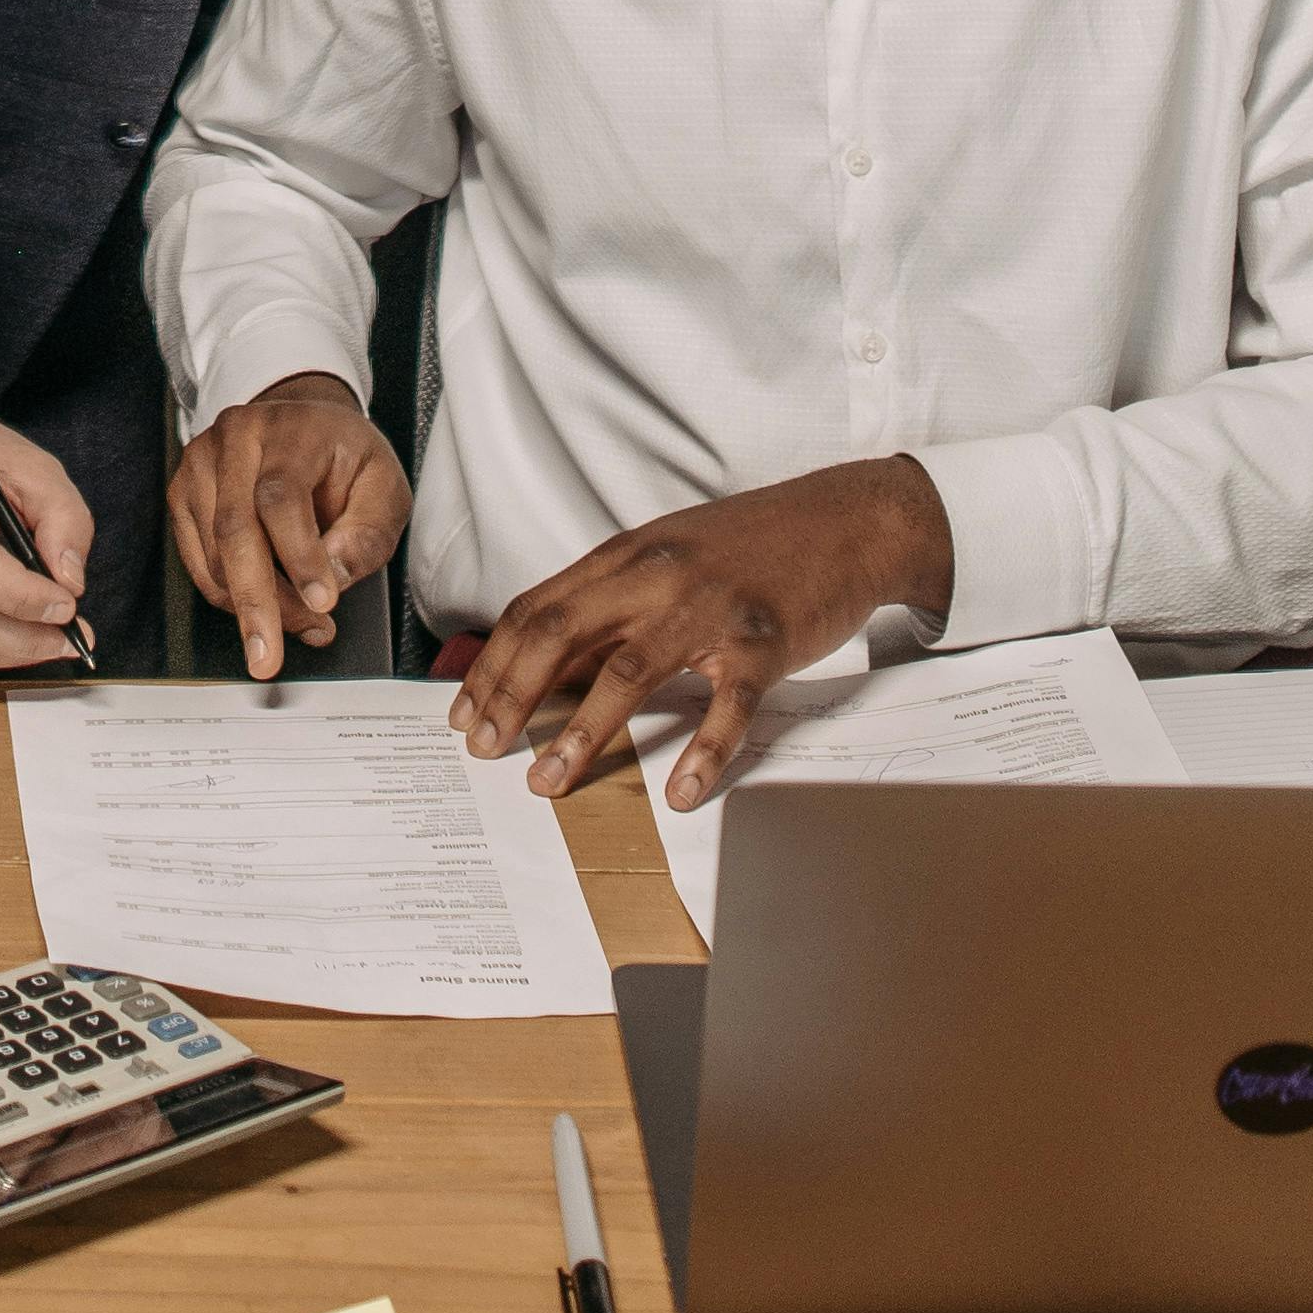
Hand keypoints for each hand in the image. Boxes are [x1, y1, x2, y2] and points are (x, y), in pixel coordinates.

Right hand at [168, 367, 408, 679]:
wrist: (306, 427)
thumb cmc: (346, 460)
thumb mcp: (384, 488)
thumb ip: (368, 533)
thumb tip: (334, 577)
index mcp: (289, 428)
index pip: (281, 496)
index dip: (300, 555)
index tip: (323, 603)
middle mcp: (236, 438)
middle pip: (234, 527)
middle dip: (256, 601)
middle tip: (269, 657)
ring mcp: (201, 464)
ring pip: (214, 553)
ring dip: (254, 605)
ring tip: (303, 626)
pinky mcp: (183, 494)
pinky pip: (198, 562)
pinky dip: (231, 596)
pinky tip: (270, 607)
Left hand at [452, 459, 955, 808]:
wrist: (847, 520)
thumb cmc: (754, 545)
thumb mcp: (670, 554)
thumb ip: (613, 597)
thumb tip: (549, 658)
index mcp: (628, 556)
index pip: (537, 609)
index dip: (494, 663)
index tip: (464, 712)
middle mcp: (658, 576)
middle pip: (561, 634)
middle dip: (511, 695)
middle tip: (484, 749)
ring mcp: (710, 610)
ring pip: (629, 673)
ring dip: (580, 733)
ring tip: (548, 781)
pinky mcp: (763, 643)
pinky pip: (726, 708)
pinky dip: (701, 754)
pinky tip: (679, 793)